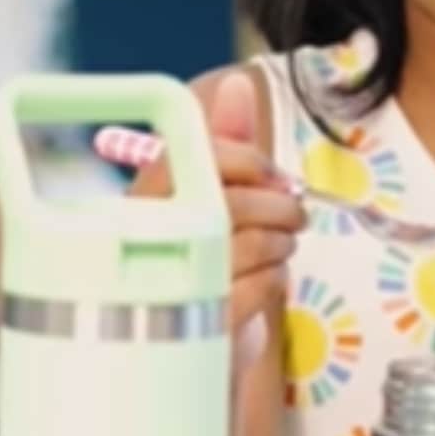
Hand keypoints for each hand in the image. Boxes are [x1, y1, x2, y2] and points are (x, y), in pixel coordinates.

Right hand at [128, 72, 303, 333]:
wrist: (191, 352)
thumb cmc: (201, 266)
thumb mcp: (214, 203)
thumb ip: (226, 145)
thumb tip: (238, 83)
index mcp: (139, 201)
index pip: (190, 158)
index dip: (242, 158)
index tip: (270, 173)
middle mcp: (142, 241)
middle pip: (227, 201)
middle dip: (278, 204)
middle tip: (294, 213)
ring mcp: (170, 286)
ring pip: (249, 243)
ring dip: (282, 243)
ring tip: (281, 246)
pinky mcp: (200, 327)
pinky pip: (259, 285)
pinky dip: (277, 279)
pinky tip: (268, 280)